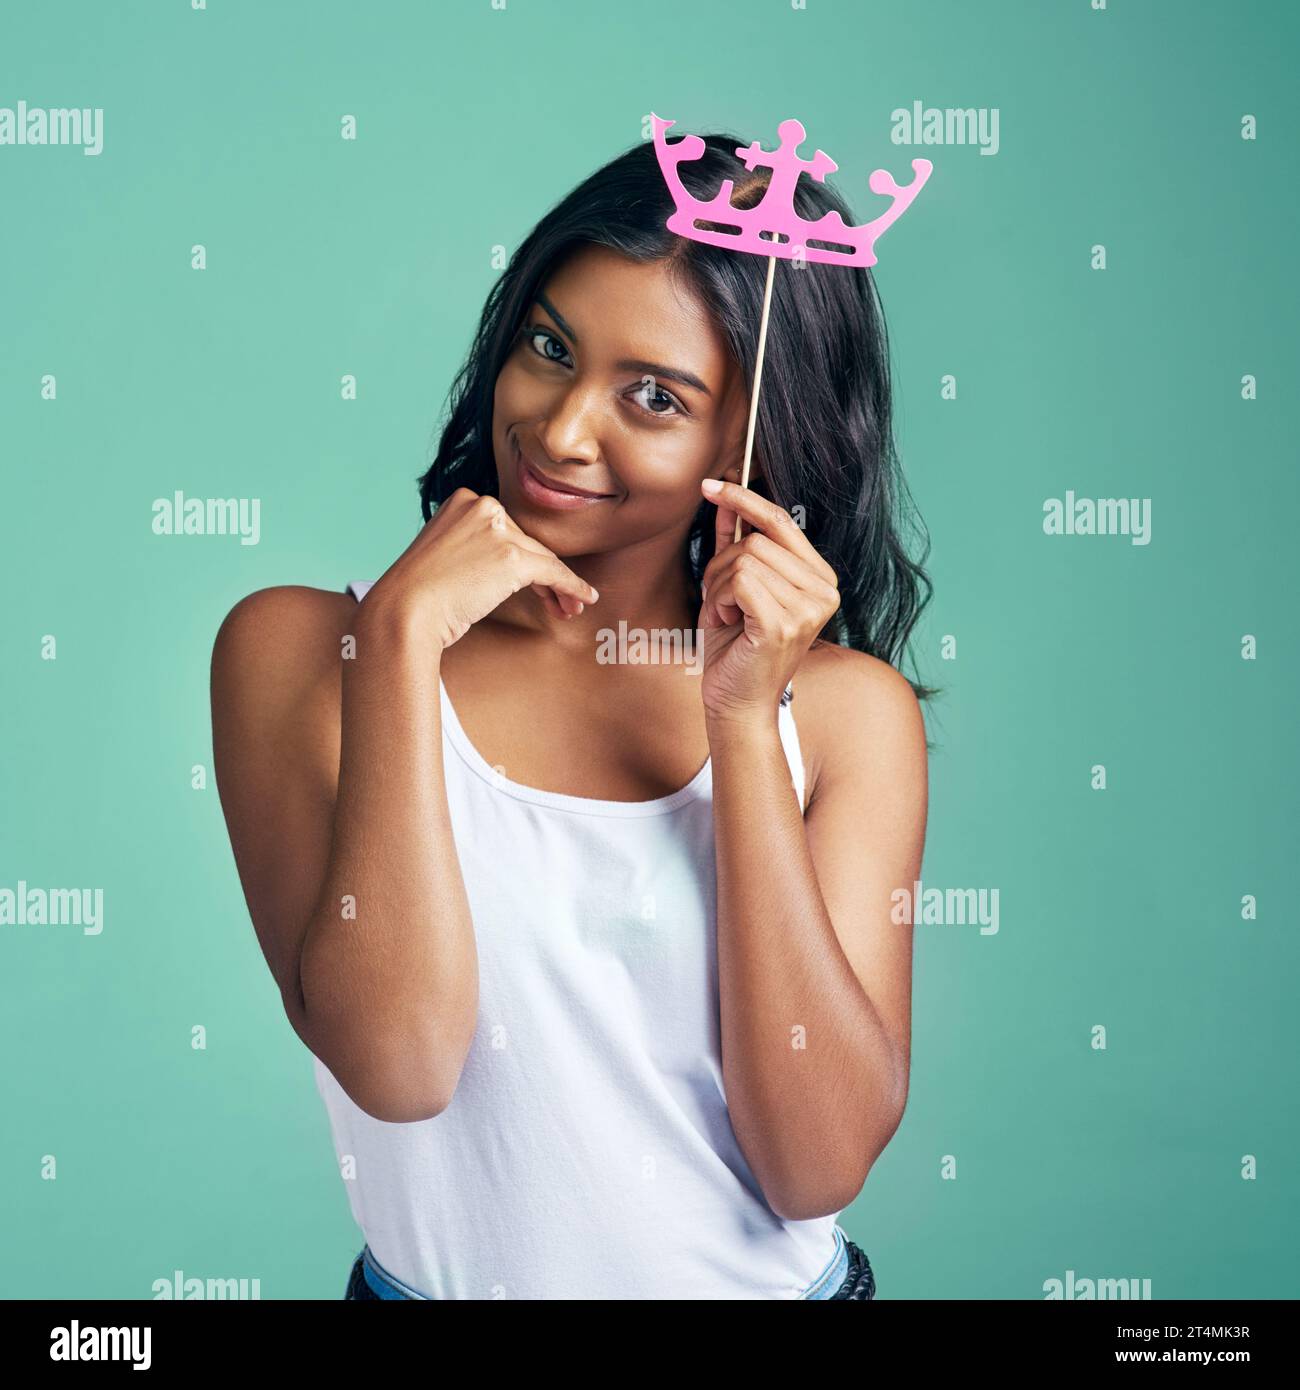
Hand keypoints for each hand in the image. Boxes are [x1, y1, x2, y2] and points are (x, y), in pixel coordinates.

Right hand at [358, 489, 599, 652]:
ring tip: (569, 607)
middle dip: (544, 575)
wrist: (403, 612)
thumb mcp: (445, 556)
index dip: (524, 558)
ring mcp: (498, 530)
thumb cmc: (418, 595)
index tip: (535, 582)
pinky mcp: (513, 556)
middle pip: (527, 543)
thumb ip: (475, 548)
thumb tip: (511, 567)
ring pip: (543, 559)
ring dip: (559, 586)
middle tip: (560, 602)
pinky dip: (572, 587)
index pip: (507, 530)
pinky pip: (554, 572)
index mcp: (463, 500)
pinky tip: (583, 599)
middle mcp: (482, 506)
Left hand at [697, 478, 839, 722]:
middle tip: (720, 600)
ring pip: (744, 559)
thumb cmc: (735, 649)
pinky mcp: (785, 623)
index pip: (781, 521)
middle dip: (722, 565)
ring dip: (718, 587)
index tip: (710, 485)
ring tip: (727, 616)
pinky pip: (739, 581)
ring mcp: (809, 608)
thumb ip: (733, 544)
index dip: (744, 498)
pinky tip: (727, 622)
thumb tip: (724, 498)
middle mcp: (824, 591)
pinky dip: (719, 599)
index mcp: (819, 579)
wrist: (737, 704)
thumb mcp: (732, 588)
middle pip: (756, 539)